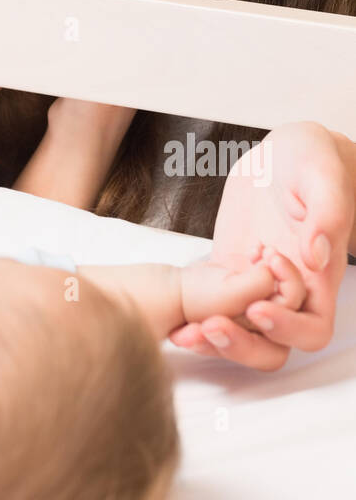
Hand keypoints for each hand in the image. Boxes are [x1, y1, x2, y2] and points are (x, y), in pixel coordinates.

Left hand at [170, 122, 354, 368]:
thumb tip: (315, 254)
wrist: (283, 156)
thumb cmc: (312, 161)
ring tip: (185, 333)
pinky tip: (172, 323)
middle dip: (243, 343)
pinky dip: (195, 318)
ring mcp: (254, 282)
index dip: (288, 327)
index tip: (258, 308)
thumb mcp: (322, 174)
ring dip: (215, 339)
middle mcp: (288, 288)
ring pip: (241, 332)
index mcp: (319, 275)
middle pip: (274, 344)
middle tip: (211, 326)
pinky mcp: (227, 272)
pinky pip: (213, 306)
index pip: (313, 327)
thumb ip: (327, 212)